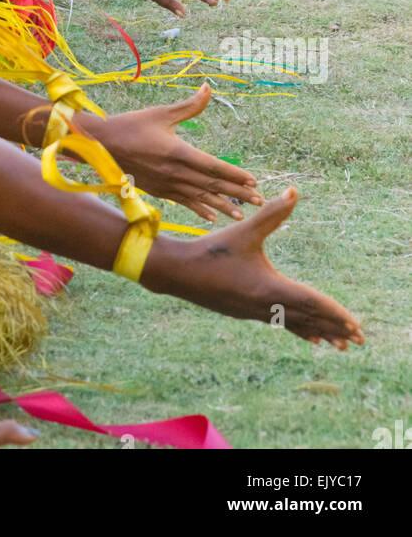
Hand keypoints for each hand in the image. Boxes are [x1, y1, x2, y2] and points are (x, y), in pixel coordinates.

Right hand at [99, 83, 261, 220]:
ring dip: (221, 205)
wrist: (101, 145)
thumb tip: (208, 88)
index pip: (213, 166)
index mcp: (177, 152)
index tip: (252, 180)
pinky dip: (199, 208)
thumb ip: (189, 106)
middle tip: (258, 201)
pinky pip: (183, 202)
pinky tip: (211, 216)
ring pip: (200, 197)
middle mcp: (174, 172)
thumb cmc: (131, 125)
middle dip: (236, 193)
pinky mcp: (158, 190)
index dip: (234, 174)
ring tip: (240, 214)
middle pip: (211, 184)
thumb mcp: (161, 113)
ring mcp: (166, 184)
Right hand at [141, 188, 364, 348]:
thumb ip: (273, 214)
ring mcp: (255, 313)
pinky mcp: (247, 313)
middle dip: (334, 329)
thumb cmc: (211, 250)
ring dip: (319, 332)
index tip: (354, 326)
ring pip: (295, 325)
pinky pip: (281, 324)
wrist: (178, 272)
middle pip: (308, 319)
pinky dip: (299, 329)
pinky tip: (308, 336)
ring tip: (339, 345)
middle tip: (358, 340)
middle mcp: (265, 306)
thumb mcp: (245, 230)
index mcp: (268, 288)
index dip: (335, 313)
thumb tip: (294, 191)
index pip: (311, 302)